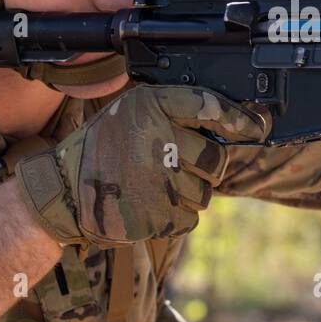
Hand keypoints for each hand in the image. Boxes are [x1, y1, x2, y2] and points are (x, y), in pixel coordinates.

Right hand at [16, 85, 268, 245]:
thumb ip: (170, 114)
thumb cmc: (101, 150)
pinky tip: (151, 205)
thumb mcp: (128, 115)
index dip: (238, 117)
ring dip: (189, 193)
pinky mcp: (157, 214)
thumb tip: (227, 124)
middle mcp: (157, 140)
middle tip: (179, 166)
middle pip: (216, 157)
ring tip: (155, 187)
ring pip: (205, 191)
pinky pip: (190, 217)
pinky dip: (177, 215)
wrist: (63, 192)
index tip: (258, 125)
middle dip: (207, 165)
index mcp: (149, 107)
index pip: (206, 104)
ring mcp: (158, 180)